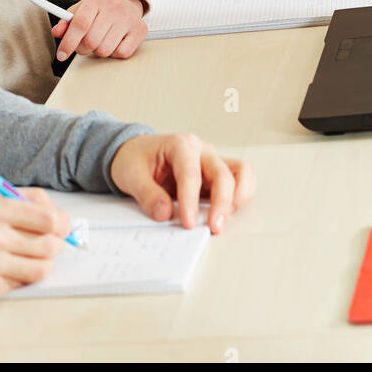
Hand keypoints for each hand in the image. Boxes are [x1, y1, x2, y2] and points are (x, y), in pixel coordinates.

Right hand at [0, 188, 72, 300]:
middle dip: (57, 244)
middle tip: (53, 242)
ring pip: (41, 270)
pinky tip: (11, 266)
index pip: (49, 220)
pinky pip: (21, 285)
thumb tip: (60, 216)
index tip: (63, 226)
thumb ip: (26, 200)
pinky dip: (22, 276)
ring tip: (35, 256)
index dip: (62, 224)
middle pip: (49, 246)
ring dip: (44, 263)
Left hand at [53, 0, 147, 61]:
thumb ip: (66, 22)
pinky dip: (114, 53)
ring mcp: (128, 19)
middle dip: (83, 48)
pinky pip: (121, 53)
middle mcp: (113, 8)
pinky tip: (114, 42)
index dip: (68, 42)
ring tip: (100, 41)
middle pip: (91, 41)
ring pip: (105, 50)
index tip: (61, 55)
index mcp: (95, 0)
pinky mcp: (139, 30)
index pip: (80, 24)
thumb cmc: (100, 9)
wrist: (125, 1)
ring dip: (98, 51)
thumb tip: (56, 32)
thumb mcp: (80, 10)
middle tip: (84, 45)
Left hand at [109, 132, 255, 234]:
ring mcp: (211, 162)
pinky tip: (228, 212)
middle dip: (220, 202)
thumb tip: (165, 213)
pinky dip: (241, 195)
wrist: (135, 153)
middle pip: (222, 173)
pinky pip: (240, 180)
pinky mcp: (216, 175)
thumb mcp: (131, 174)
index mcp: (180, 144)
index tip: (188, 222)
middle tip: (212, 227)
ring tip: (225, 219)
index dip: (190, 200)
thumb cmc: (135, 159)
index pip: (190, 172)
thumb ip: (147, 194)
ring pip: (240, 173)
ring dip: (237, 197)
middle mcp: (201, 151)